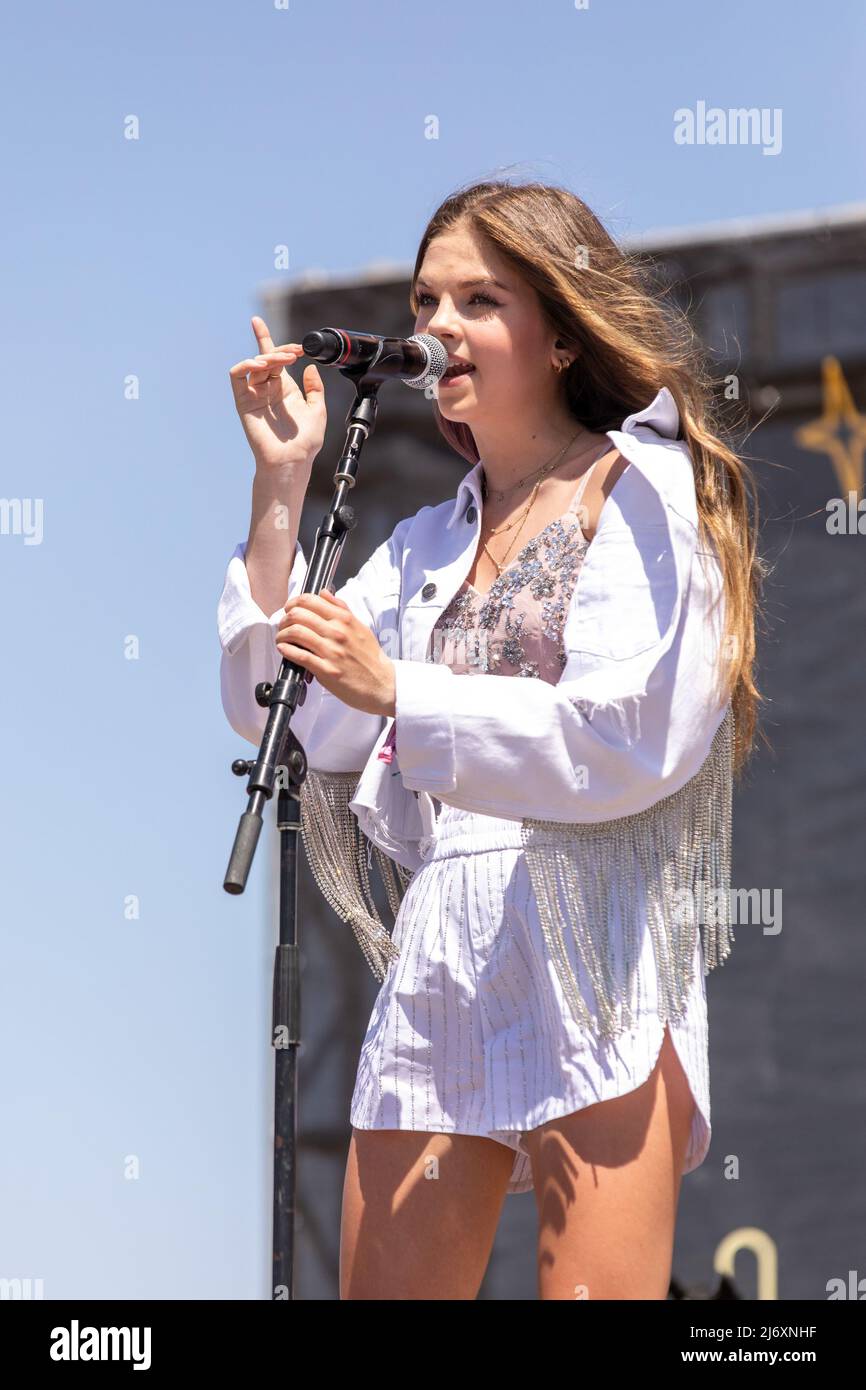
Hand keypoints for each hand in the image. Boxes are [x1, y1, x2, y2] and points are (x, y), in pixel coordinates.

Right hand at [229, 315, 326, 470]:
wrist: (292, 460)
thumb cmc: (305, 442)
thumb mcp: (318, 410)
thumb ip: (315, 388)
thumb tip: (311, 367)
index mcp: (285, 389)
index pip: (279, 359)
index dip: (284, 345)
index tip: (302, 347)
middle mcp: (268, 389)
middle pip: (267, 357)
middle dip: (280, 349)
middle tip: (295, 353)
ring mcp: (255, 394)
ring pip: (254, 364)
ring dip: (268, 355)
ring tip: (283, 359)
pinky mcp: (244, 401)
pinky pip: (237, 376)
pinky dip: (246, 364)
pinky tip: (260, 364)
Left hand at [276, 589, 396, 718]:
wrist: (381, 683)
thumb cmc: (370, 657)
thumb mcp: (360, 627)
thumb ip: (341, 609)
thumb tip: (324, 593)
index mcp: (344, 619)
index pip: (310, 600)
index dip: (294, 602)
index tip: (290, 608)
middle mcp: (337, 632)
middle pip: (298, 614)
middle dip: (285, 618)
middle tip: (283, 625)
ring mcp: (331, 651)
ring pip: (296, 633)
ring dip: (282, 634)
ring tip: (282, 638)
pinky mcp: (326, 670)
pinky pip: (299, 655)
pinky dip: (286, 650)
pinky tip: (284, 649)